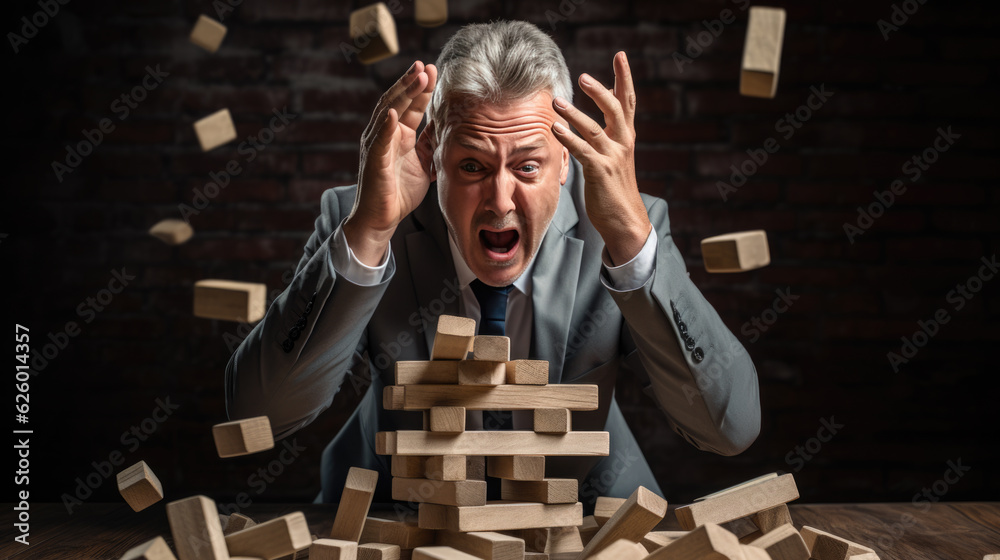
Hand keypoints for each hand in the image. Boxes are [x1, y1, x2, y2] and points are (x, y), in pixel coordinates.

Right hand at [344, 60, 437, 265]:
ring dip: (402, 94)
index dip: (421, 88)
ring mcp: (377, 146)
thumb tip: (447, 126)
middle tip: (426, 65)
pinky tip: (393, 111)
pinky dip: (385, 125)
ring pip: (388, 113)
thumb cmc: (400, 193)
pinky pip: (379, 140)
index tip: (434, 70)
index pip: (411, 105)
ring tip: (416, 77)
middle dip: (412, 83)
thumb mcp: (424, 163)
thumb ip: (432, 144)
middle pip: (399, 102)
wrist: (382, 219)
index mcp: (398, 134)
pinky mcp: (374, 161)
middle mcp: (385, 135)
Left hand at [550, 51, 650, 265]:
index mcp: (626, 138)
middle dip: (601, 90)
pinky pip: (583, 150)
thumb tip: (590, 125)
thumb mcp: (613, 160)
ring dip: (574, 113)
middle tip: (583, 77)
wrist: (626, 222)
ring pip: (594, 128)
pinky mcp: (601, 172)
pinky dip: (568, 138)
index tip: (620, 56)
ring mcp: (613, 157)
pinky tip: (555, 129)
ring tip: (557, 102)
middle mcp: (622, 143)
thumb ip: (604, 140)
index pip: (627, 102)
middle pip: (616, 108)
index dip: (624, 78)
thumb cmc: (615, 192)